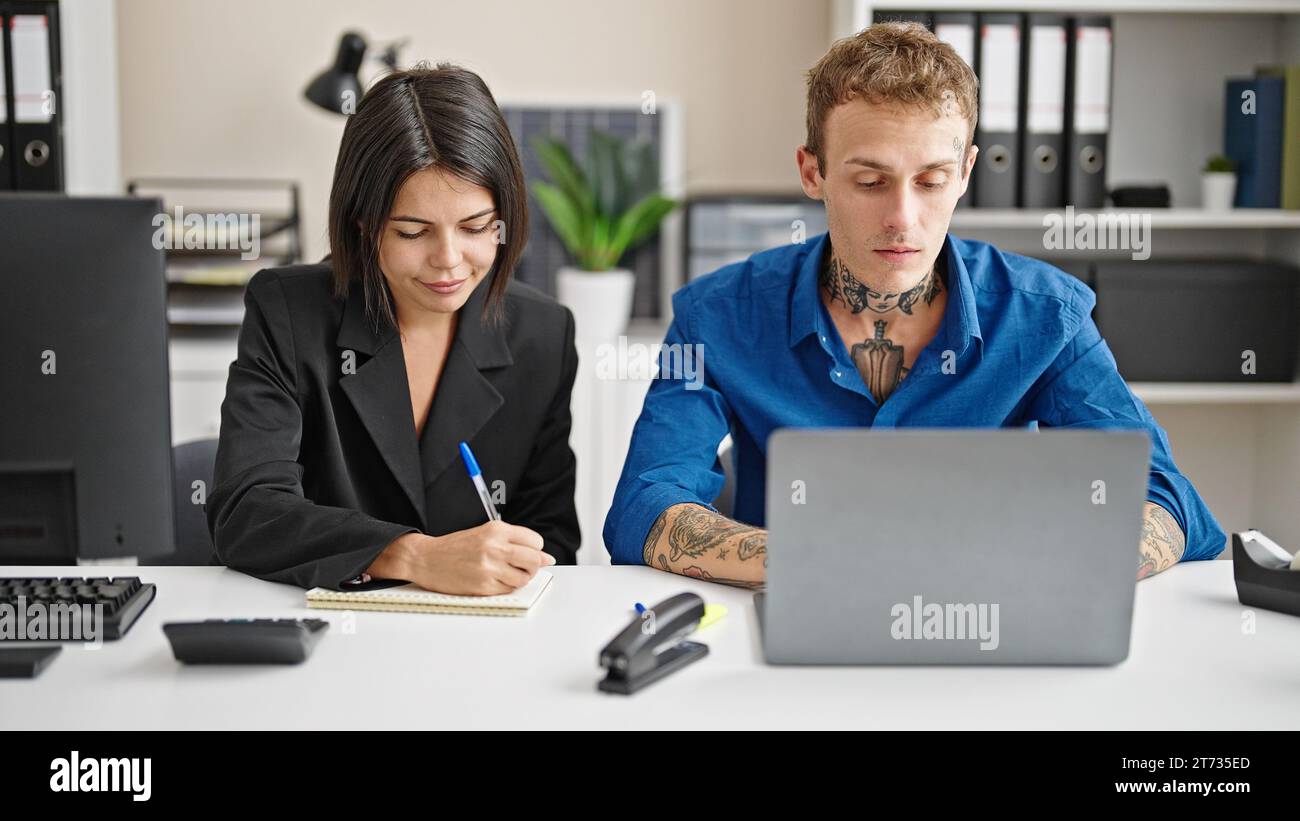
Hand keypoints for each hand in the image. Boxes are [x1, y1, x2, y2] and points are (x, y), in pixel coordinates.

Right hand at [374, 522, 554, 594]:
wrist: (425, 558)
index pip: (535, 542)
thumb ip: (514, 542)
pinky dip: (506, 588)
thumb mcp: (485, 534)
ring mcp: (489, 567)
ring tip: (505, 574)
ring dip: (520, 579)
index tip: (530, 555)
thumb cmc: (456, 547)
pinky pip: (508, 590)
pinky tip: (494, 581)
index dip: (536, 551)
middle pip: (534, 560)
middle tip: (523, 568)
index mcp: (497, 529)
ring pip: (524, 578)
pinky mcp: (483, 586)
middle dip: (533, 566)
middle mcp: (495, 546)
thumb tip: (546, 558)